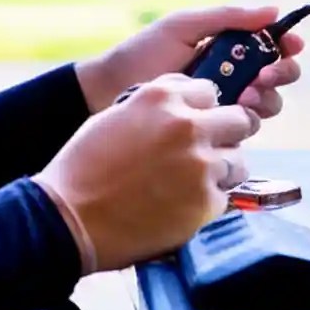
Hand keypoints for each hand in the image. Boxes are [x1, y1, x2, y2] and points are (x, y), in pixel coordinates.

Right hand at [33, 74, 255, 271]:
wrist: (70, 218)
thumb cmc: (84, 166)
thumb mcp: (117, 114)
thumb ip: (157, 104)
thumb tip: (187, 105)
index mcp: (163, 98)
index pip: (210, 91)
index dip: (202, 109)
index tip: (194, 122)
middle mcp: (189, 126)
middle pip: (239, 121)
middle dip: (226, 133)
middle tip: (208, 150)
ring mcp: (201, 165)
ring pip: (238, 161)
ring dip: (221, 170)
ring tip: (193, 182)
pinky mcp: (206, 203)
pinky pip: (225, 196)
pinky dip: (208, 202)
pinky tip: (182, 205)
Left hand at [75, 6, 304, 116]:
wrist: (108, 92)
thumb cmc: (142, 53)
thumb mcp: (183, 27)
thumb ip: (227, 17)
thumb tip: (273, 10)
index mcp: (227, 45)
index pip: (270, 44)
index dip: (287, 45)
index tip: (290, 46)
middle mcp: (232, 75)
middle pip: (278, 75)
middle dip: (281, 73)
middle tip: (264, 76)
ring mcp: (224, 104)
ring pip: (267, 104)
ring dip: (266, 98)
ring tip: (244, 96)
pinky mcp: (214, 130)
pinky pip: (244, 129)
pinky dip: (246, 122)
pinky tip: (230, 117)